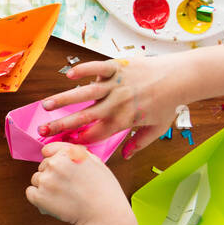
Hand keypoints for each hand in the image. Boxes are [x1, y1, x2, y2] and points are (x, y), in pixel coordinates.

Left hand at [26, 142, 131, 224]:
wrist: (104, 215)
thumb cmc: (103, 190)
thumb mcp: (95, 162)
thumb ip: (75, 152)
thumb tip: (57, 150)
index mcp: (68, 153)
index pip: (48, 150)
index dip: (55, 161)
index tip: (62, 170)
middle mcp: (55, 164)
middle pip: (42, 166)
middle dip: (52, 175)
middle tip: (69, 187)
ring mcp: (46, 180)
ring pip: (36, 179)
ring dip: (45, 187)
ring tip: (64, 196)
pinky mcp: (39, 197)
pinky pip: (31, 193)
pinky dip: (39, 198)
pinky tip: (54, 202)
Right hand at [38, 55, 185, 158]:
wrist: (181, 78)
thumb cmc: (169, 103)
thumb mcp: (156, 128)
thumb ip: (139, 143)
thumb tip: (126, 157)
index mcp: (123, 120)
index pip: (95, 134)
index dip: (79, 140)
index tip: (64, 143)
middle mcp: (116, 103)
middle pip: (84, 117)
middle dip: (61, 125)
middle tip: (42, 132)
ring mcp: (115, 84)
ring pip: (85, 94)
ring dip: (64, 99)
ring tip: (46, 106)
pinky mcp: (117, 67)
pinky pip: (97, 68)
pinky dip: (84, 71)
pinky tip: (69, 76)